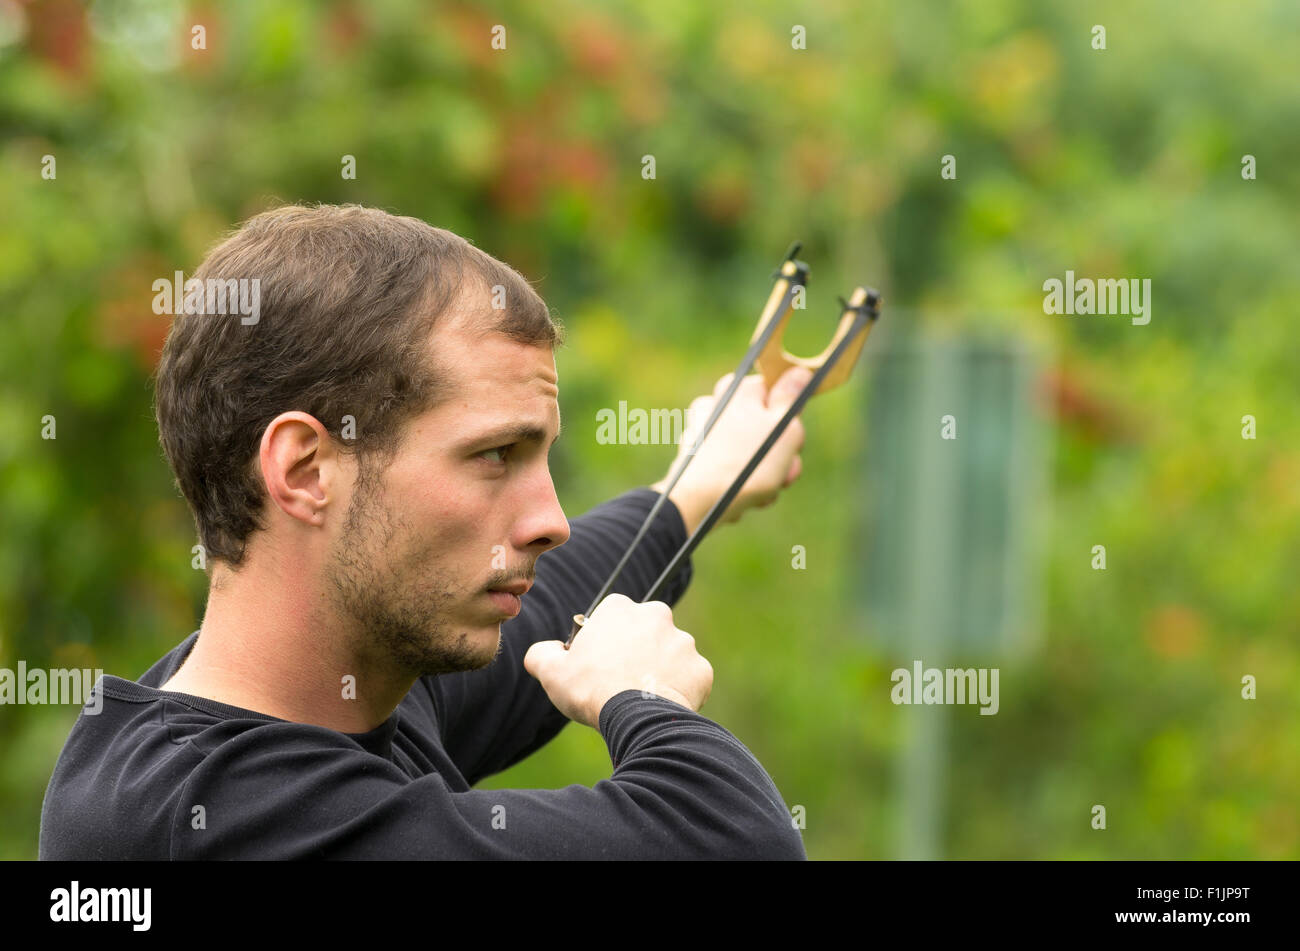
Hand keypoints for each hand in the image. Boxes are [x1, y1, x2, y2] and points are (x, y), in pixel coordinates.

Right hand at [523, 594, 712, 727]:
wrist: (638, 719)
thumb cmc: (591, 690)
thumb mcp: (550, 671)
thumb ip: (542, 653)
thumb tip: (544, 650)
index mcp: (620, 608)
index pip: (610, 616)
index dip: (602, 640)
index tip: (596, 664)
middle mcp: (656, 615)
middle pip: (643, 631)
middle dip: (634, 650)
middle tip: (619, 680)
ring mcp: (683, 642)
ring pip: (668, 654)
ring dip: (657, 670)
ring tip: (641, 698)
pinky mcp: (701, 669)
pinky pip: (688, 678)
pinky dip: (678, 691)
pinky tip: (661, 706)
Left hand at [650, 365, 810, 534]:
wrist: (698, 503)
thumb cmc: (746, 464)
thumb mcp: (784, 428)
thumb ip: (793, 398)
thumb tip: (799, 371)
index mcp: (740, 389)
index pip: (776, 390)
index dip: (791, 416)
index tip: (795, 438)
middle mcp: (716, 403)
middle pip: (762, 423)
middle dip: (778, 452)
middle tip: (785, 473)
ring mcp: (701, 430)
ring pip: (747, 449)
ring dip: (762, 472)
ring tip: (762, 491)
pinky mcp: (693, 457)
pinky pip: (728, 465)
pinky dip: (737, 480)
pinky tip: (740, 497)